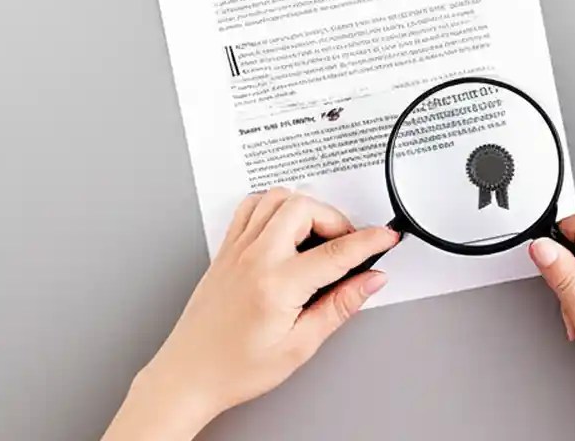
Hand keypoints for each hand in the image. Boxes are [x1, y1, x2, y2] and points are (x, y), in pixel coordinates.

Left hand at [103, 189, 399, 440]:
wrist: (188, 377)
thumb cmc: (235, 368)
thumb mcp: (299, 346)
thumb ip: (340, 306)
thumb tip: (370, 281)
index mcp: (276, 286)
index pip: (336, 252)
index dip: (369, 242)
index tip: (386, 239)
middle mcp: (254, 259)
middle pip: (305, 208)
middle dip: (336, 220)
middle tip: (348, 244)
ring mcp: (236, 250)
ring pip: (277, 199)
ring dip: (306, 209)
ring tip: (318, 236)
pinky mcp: (225, 250)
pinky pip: (250, 207)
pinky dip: (274, 207)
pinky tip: (286, 227)